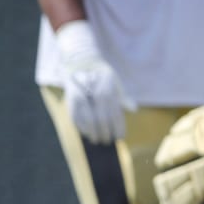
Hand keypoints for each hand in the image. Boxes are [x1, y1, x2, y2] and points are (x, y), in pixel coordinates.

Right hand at [56, 20, 133, 143]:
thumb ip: (122, 96)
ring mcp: (81, 95)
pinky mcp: (70, 98)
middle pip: (100, 117)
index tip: (120, 137)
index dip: (117, 126)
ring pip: (87, 119)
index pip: (114, 111)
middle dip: (105, 132)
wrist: (80, 62)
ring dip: (93, 132)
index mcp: (108, 87)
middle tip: (108, 141)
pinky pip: (75, 117)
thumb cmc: (101, 74)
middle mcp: (94, 91)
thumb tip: (133, 109)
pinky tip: (87, 133)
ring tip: (97, 140)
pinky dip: (81, 127)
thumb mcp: (114, 81)